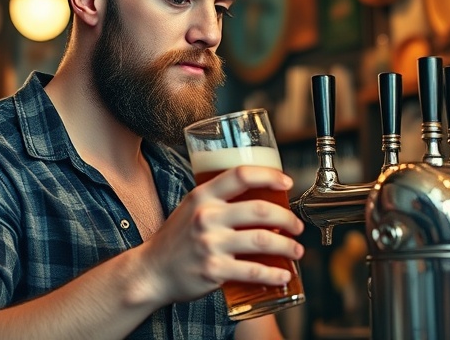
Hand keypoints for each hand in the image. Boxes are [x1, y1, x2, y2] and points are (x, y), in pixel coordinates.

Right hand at [136, 166, 304, 304]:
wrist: (151, 272)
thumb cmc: (177, 238)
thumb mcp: (191, 207)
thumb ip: (218, 198)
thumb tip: (259, 193)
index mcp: (203, 196)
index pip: (241, 175)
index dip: (269, 175)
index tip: (288, 182)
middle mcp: (207, 216)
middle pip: (260, 210)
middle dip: (288, 219)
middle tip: (297, 226)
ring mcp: (210, 244)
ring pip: (262, 241)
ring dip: (288, 246)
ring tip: (297, 250)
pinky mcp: (213, 270)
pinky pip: (252, 271)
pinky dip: (274, 274)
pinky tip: (283, 274)